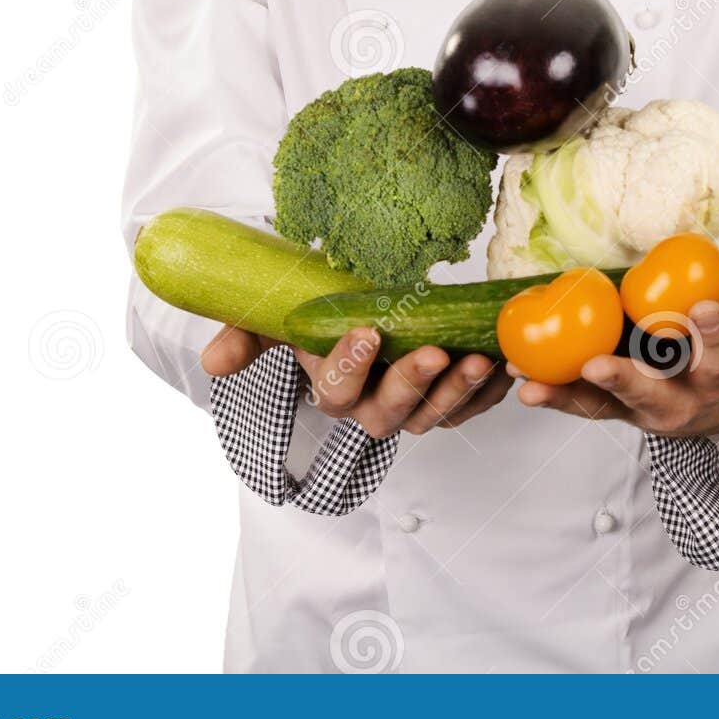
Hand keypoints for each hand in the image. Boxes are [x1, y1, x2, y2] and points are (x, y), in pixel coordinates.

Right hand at [200, 324, 509, 437]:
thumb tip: (213, 362)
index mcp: (331, 385)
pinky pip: (470, 405)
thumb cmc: (315, 309)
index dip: (350, 367)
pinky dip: (489, 390)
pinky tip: (505, 364)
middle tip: (433, 352)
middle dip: (412, 385)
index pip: (336, 392)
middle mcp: (371, 404)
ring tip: (479, 360)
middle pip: (388, 414)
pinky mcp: (448, 396)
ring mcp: (412, 404)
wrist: (351, 302)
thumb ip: (246, 335)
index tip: (368, 331)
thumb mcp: (276, 316)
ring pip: (432, 416)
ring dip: (456, 391)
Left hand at [507, 301, 718, 437]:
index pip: (718, 353)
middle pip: (657, 390)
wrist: (713, 414)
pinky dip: (548, 395)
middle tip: (601, 362)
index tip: (700, 308)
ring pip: (608, 405)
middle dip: (630, 378)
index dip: (710, 334)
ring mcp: (640, 409)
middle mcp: (680, 398)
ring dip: (572, 394)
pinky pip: (577, 407)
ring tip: (538, 381)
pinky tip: (519, 379)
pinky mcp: (608, 410)